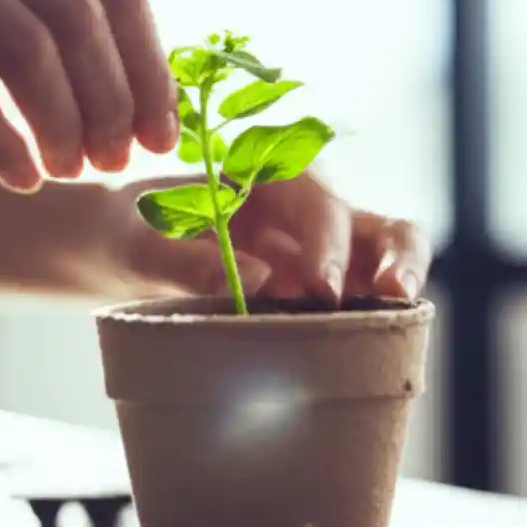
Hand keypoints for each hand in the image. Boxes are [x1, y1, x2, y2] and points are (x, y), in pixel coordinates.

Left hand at [100, 174, 431, 304]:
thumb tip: (257, 279)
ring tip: (402, 313)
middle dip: (395, 255)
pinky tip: (375, 347)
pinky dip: (375, 320)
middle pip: (374, 223)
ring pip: (386, 258)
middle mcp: (306, 215)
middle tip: (392, 295)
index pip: (317, 200)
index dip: (328, 241)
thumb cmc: (130, 237)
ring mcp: (321, 255)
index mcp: (267, 179)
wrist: (123, 257)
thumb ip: (187, 260)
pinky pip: (362, 303)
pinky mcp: (320, 295)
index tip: (319, 287)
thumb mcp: (140, 246)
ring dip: (402, 282)